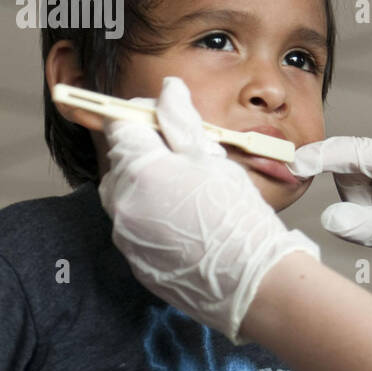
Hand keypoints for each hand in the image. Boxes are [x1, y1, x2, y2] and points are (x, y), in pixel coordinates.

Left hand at [97, 77, 319, 343]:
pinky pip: (136, 227)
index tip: (166, 119)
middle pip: (121, 163)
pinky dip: (155, 219)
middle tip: (189, 161)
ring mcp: (125, 237)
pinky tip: (189, 225)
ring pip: (127, 196)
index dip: (143, 115)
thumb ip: (182, 121)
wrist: (252, 281)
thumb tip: (167, 89)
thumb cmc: (237, 217)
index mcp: (140, 171)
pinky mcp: (134, 262)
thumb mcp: (213, 159)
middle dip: (148, 155)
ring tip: (192, 196)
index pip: (119, 125)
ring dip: (151, 188)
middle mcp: (121, 204)